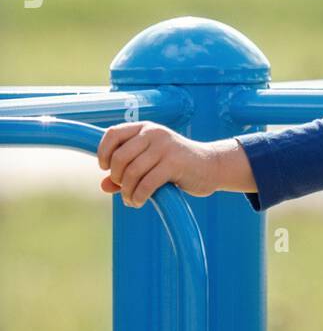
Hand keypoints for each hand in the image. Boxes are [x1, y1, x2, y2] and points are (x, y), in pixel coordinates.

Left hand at [96, 121, 221, 206]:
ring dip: (127, 191)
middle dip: (117, 177)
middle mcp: (153, 133)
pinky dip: (138, 196)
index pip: (113, 134)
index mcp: (145, 128)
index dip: (103, 152)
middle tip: (123, 188)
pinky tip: (139, 202)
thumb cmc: (177, 165)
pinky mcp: (174, 163)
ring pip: (132, 172)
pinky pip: (147, 183)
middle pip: (120, 157)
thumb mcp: (150, 163)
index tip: (105, 168)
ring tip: (131, 200)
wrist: (211, 166)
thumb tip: (104, 186)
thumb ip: (126, 172)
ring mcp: (165, 147)